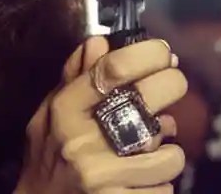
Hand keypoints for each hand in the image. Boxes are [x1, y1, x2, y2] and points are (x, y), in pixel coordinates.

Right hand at [16, 36, 187, 193]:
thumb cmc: (47, 159)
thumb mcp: (49, 115)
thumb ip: (75, 79)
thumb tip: (99, 41)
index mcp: (65, 111)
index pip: (114, 68)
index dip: (147, 54)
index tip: (162, 52)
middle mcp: (82, 141)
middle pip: (149, 99)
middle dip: (172, 87)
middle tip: (170, 91)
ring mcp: (100, 176)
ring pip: (169, 153)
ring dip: (168, 153)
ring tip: (152, 153)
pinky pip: (165, 187)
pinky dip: (160, 184)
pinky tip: (143, 182)